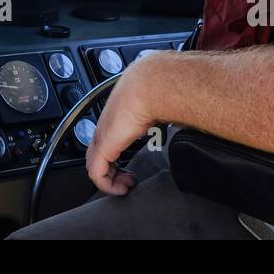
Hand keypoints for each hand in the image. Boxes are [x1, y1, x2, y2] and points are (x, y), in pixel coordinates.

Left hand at [85, 56, 157, 195]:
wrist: (151, 85)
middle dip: (113, 172)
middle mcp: (107, 126)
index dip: (117, 157)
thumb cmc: (158, 90)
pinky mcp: (103, 145)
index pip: (107, 140)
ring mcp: (102, 135)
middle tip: (129, 179)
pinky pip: (96, 173)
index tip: (132, 166)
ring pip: (94, 165)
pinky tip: (120, 188)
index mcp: (118, 116)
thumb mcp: (159, 108)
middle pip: (97, 155)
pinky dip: (106, 185)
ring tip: (125, 186)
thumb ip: (162, 117)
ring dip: (110, 180)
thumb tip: (180, 121)